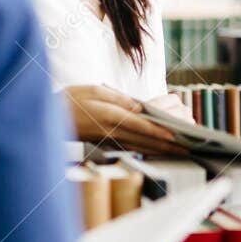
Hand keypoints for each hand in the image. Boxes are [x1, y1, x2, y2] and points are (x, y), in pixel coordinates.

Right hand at [65, 84, 185, 154]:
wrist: (52, 119)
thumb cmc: (71, 100)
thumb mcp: (93, 90)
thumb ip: (117, 99)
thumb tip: (139, 108)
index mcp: (109, 117)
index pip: (140, 126)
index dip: (159, 132)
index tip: (175, 136)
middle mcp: (112, 132)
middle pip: (145, 141)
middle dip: (168, 146)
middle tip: (188, 149)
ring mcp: (111, 140)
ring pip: (142, 147)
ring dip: (162, 150)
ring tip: (180, 151)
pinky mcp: (110, 143)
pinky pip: (135, 148)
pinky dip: (150, 150)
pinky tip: (161, 150)